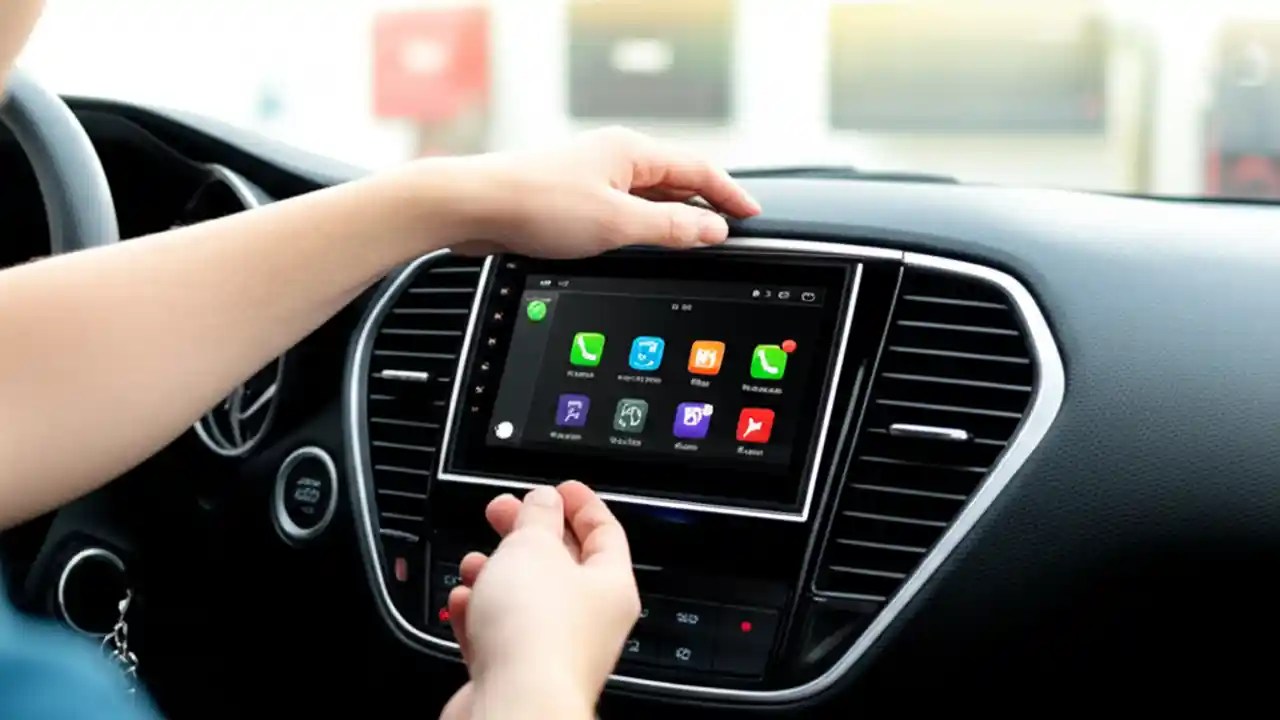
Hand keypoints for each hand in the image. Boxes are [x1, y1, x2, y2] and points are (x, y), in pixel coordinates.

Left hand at [439, 126, 760, 257]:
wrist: (472, 207)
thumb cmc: (535, 204)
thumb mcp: (616, 223)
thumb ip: (670, 227)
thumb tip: (712, 229)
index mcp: (631, 152)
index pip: (699, 169)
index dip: (731, 194)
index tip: (753, 214)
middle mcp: (614, 158)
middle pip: (676, 181)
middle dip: (704, 206)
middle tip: (728, 234)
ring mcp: (592, 177)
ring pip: (648, 197)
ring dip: (672, 218)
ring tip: (692, 244)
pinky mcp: (572, 198)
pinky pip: (622, 210)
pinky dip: (642, 226)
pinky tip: (641, 246)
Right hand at [439, 481, 639, 719]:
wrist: (513, 707)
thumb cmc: (536, 633)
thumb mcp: (534, 548)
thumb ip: (538, 518)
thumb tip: (543, 501)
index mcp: (611, 586)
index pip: (605, 533)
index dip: (582, 505)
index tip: (560, 488)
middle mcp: (589, 622)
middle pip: (561, 564)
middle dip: (527, 535)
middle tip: (502, 512)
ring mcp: (552, 651)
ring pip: (525, 601)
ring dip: (497, 576)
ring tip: (476, 562)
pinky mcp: (516, 676)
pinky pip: (498, 636)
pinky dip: (480, 616)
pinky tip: (465, 603)